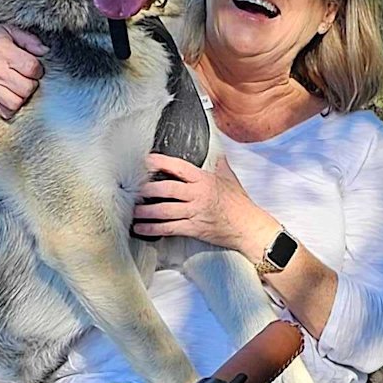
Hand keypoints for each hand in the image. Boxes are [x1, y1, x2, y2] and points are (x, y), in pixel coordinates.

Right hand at [0, 23, 49, 117]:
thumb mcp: (8, 30)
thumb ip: (29, 40)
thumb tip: (45, 51)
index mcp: (3, 51)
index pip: (31, 67)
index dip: (38, 69)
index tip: (34, 68)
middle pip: (26, 88)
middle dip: (32, 84)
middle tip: (27, 78)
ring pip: (16, 102)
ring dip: (22, 97)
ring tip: (19, 88)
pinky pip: (3, 112)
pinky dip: (11, 108)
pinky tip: (11, 96)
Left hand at [132, 152, 273, 256]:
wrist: (249, 227)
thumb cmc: (240, 205)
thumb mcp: (230, 179)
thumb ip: (219, 165)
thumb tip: (216, 154)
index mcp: (204, 180)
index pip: (179, 167)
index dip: (161, 163)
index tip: (146, 160)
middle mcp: (198, 195)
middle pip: (167, 189)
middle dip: (147, 189)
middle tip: (134, 189)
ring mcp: (195, 213)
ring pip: (164, 210)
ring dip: (146, 210)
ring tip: (133, 209)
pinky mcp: (194, 229)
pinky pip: (169, 228)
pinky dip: (153, 229)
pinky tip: (141, 228)